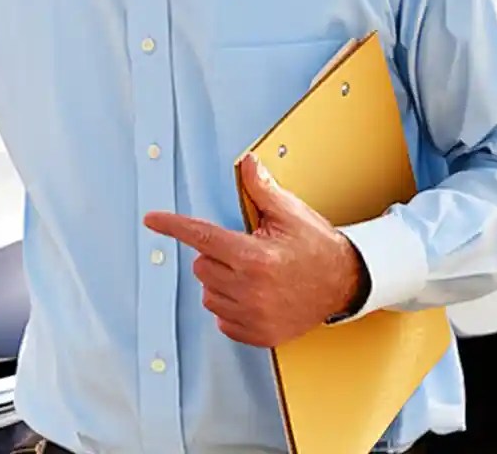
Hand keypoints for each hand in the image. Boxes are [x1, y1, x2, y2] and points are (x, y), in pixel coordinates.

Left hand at [143, 153, 368, 347]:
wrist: (345, 284)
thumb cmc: (315, 246)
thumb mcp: (290, 213)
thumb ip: (261, 189)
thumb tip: (246, 162)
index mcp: (255, 257)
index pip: (203, 237)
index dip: (173, 226)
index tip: (152, 220)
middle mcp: (251, 289)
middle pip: (201, 266)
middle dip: (215, 256)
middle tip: (244, 252)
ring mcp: (254, 316)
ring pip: (208, 294)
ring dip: (221, 283)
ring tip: (253, 276)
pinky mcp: (258, 335)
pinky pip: (221, 319)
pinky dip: (231, 307)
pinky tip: (255, 297)